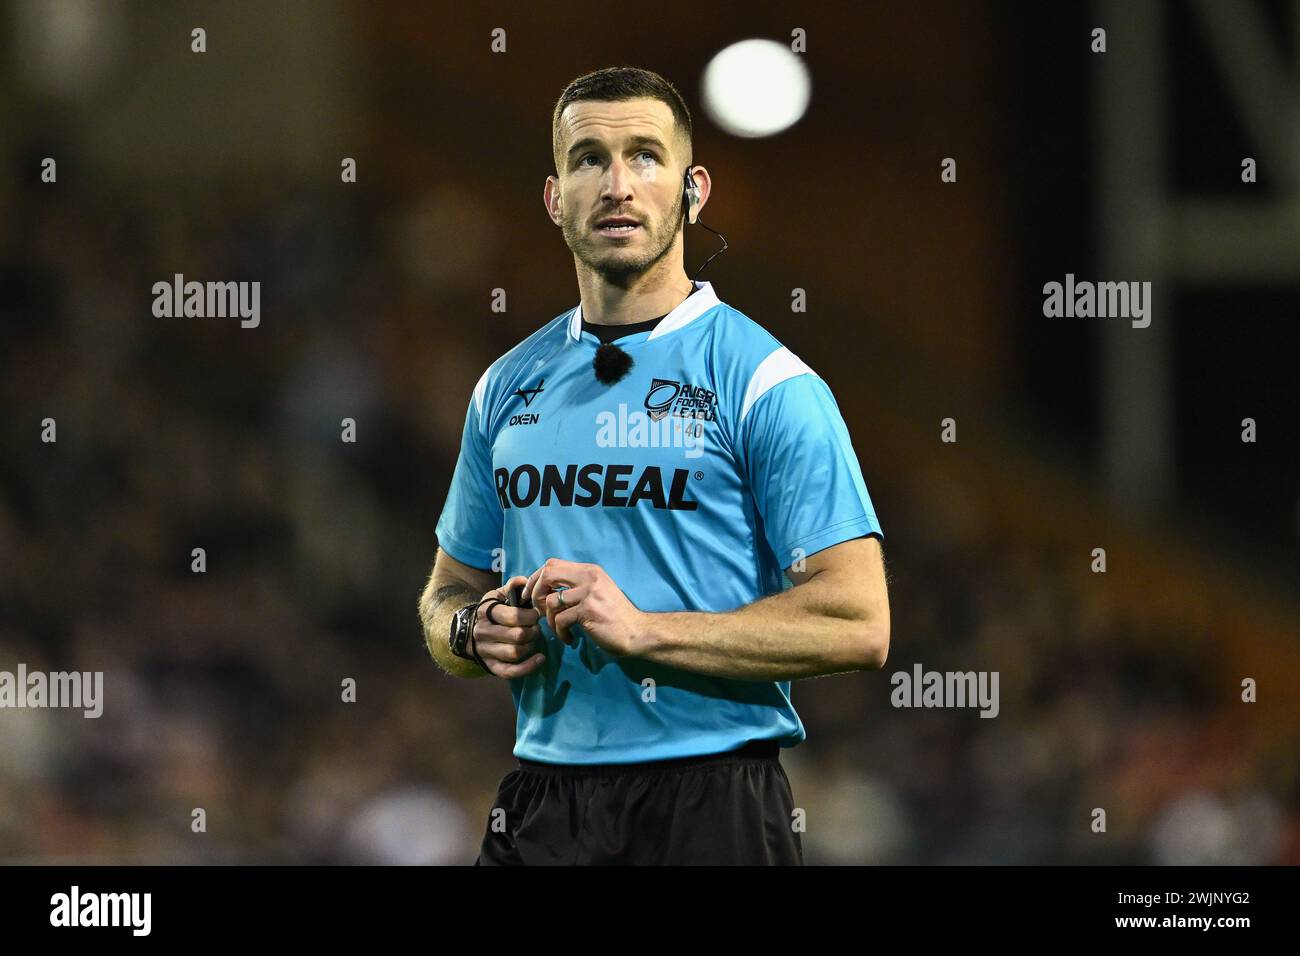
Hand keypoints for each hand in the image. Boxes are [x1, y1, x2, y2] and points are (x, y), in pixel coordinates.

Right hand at [471, 576, 545, 677]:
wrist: (469, 631)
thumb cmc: (491, 611)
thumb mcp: (497, 595)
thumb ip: (512, 587)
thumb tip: (524, 580)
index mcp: (486, 612)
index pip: (512, 616)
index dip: (530, 616)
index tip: (535, 615)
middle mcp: (483, 633)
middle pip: (516, 636)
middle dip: (533, 632)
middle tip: (536, 628)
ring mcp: (485, 651)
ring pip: (514, 653)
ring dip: (530, 646)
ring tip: (533, 639)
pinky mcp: (490, 667)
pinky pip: (510, 672)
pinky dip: (528, 667)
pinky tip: (540, 658)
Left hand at [521, 559, 646, 656]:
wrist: (637, 632)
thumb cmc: (616, 616)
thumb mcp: (598, 592)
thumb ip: (577, 586)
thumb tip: (547, 589)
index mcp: (590, 571)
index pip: (553, 564)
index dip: (537, 578)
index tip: (532, 594)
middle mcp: (589, 577)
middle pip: (548, 574)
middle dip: (536, 593)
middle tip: (539, 610)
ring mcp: (589, 594)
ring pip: (551, 601)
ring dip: (550, 620)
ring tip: (560, 629)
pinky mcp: (588, 611)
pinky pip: (560, 620)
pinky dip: (560, 632)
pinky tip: (569, 639)